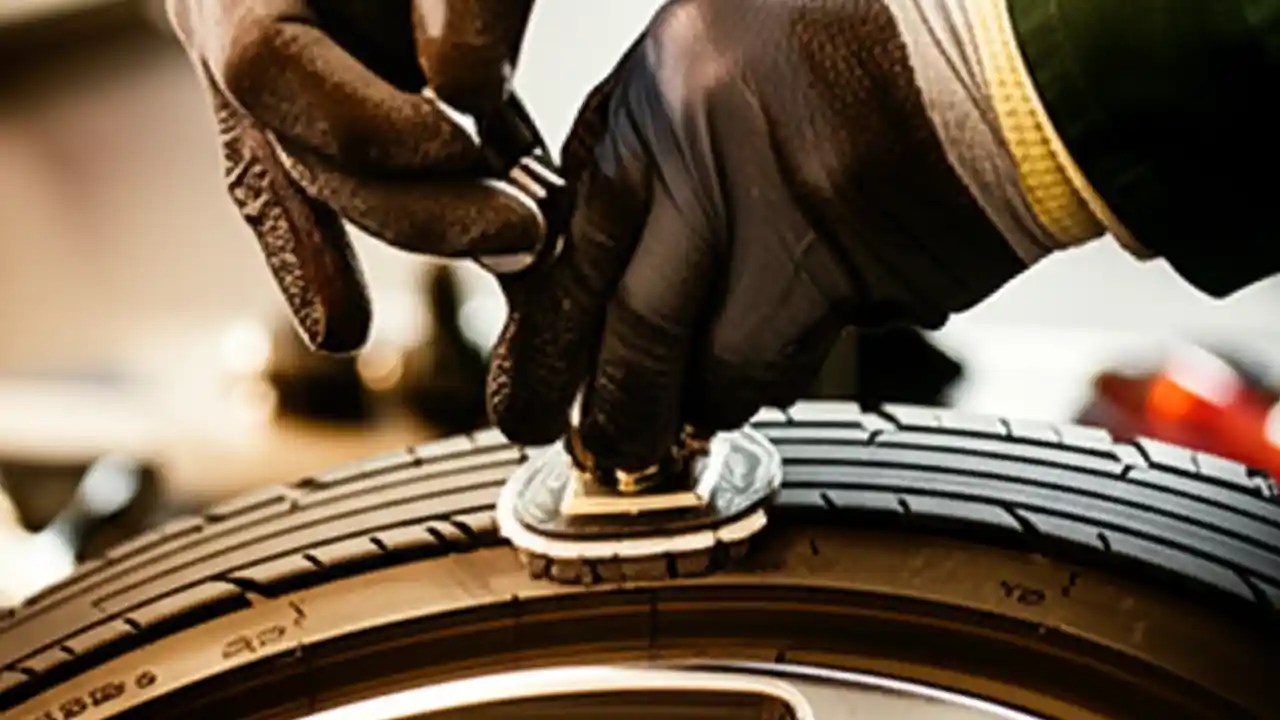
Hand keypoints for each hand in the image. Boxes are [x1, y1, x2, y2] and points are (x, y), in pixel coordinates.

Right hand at [168, 0, 541, 350]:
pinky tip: (336, 323)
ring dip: (393, 237)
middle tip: (525, 235)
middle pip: (305, 153)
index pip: (273, 74)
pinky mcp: (310, 98)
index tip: (473, 144)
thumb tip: (469, 93)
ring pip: (311, 178)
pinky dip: (323, 248)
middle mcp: (231, 29)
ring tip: (460, 288)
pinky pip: (306, 177)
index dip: (377, 127)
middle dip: (418, 208)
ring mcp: (262, 73)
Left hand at [488, 0, 1029, 470]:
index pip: (575, 240)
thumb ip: (662, 133)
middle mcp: (715, 155)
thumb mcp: (725, 41)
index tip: (531, 382)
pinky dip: (781, 374)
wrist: (1009, 49)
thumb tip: (607, 240)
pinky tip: (781, 356)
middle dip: (610, 408)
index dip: (549, 331)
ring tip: (684, 419)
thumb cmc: (872, 35)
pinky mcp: (865, 287)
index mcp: (667, 88)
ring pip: (718, 368)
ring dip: (699, 405)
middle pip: (635, 326)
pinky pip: (800, 363)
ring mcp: (794, 224)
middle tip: (596, 447)